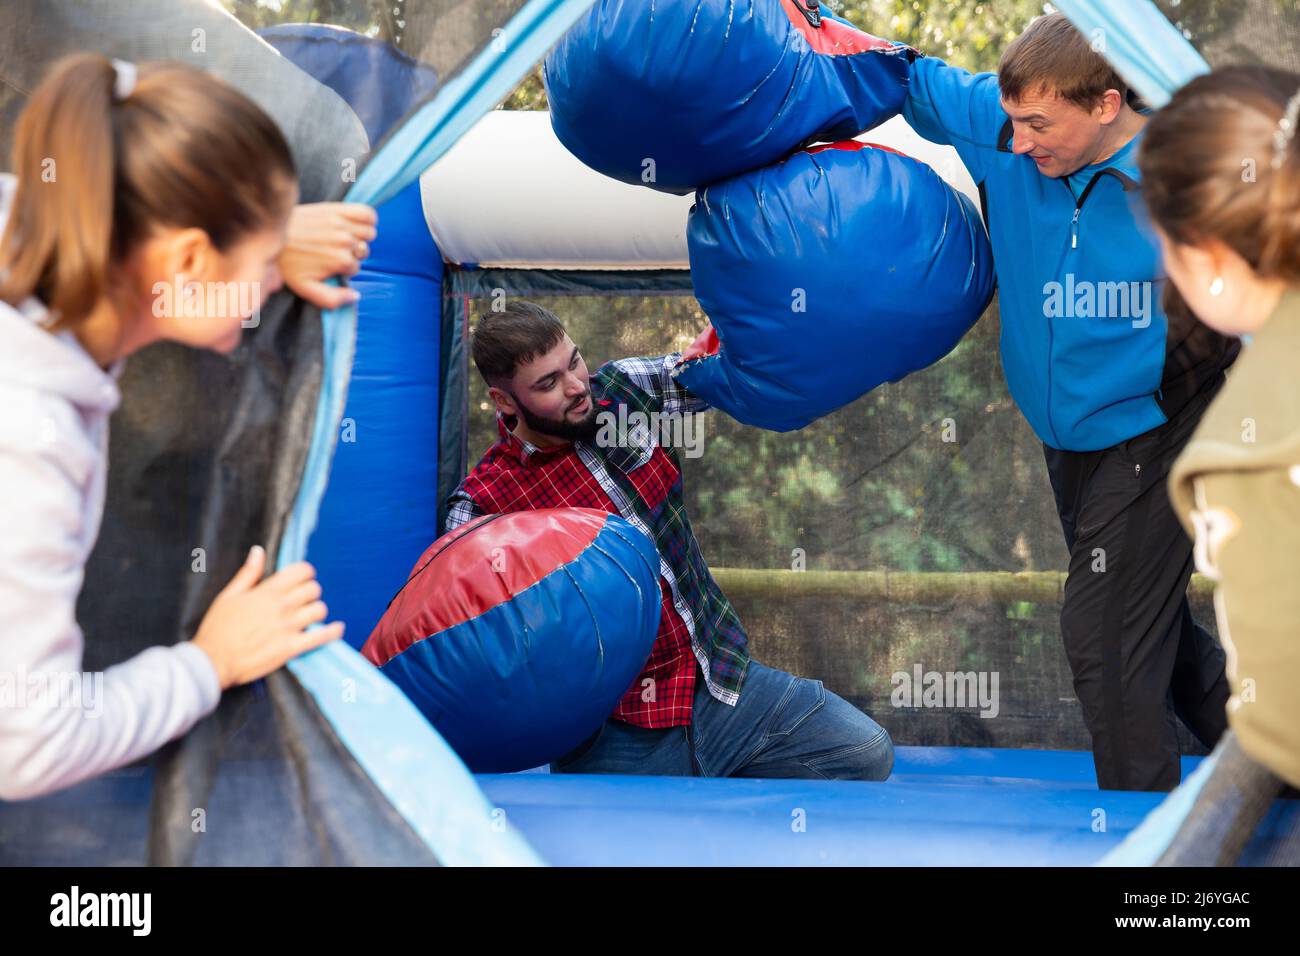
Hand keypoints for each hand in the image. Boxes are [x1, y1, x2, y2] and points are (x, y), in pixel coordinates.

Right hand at [192, 545, 343, 689]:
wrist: (213, 661)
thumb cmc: (217, 628)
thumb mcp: (228, 595)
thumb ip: (248, 573)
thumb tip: (259, 551)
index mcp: (267, 591)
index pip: (302, 571)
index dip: (305, 573)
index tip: (301, 579)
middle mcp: (282, 607)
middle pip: (314, 589)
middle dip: (311, 592)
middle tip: (303, 599)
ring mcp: (289, 627)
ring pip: (320, 610)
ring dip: (317, 611)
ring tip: (310, 615)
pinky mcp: (292, 647)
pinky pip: (322, 636)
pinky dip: (333, 632)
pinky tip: (337, 628)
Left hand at [279, 202, 378, 309]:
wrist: (271, 233)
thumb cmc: (288, 264)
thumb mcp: (306, 289)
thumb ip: (333, 299)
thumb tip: (355, 296)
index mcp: (341, 260)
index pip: (356, 268)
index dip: (343, 269)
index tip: (329, 265)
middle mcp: (345, 241)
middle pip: (364, 251)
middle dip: (352, 253)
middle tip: (333, 251)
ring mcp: (342, 223)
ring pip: (369, 234)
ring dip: (360, 238)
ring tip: (344, 239)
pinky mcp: (338, 209)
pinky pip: (367, 213)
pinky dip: (368, 219)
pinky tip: (356, 225)